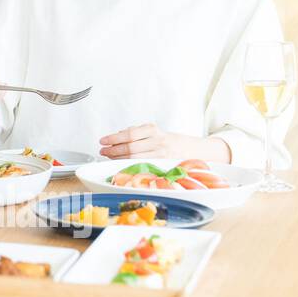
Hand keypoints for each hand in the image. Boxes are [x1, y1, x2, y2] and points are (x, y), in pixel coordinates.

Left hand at [98, 124, 227, 162]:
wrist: (194, 150)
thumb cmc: (170, 141)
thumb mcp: (154, 132)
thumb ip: (136, 134)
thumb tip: (116, 137)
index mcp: (154, 130)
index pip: (130, 134)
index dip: (114, 138)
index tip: (103, 141)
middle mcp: (159, 142)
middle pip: (131, 147)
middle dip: (113, 150)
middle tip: (103, 151)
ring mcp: (162, 155)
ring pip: (135, 158)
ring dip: (118, 158)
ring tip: (109, 157)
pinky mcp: (164, 166)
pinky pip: (143, 166)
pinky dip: (130, 165)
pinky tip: (122, 165)